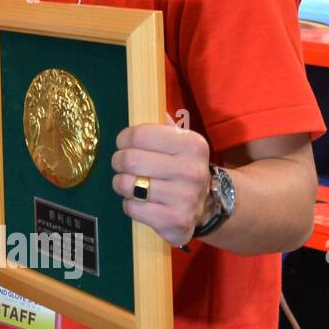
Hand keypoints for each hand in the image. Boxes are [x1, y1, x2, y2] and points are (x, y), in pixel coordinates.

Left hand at [111, 124, 212, 245]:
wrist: (209, 204)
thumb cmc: (182, 166)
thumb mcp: (179, 142)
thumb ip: (160, 125)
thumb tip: (142, 107)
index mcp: (192, 145)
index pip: (139, 135)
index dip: (124, 139)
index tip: (124, 144)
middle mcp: (193, 171)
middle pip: (129, 160)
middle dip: (119, 162)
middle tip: (123, 165)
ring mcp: (186, 199)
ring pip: (127, 185)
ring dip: (122, 184)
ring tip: (133, 184)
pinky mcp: (176, 222)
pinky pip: (132, 208)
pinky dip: (130, 204)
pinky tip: (143, 202)